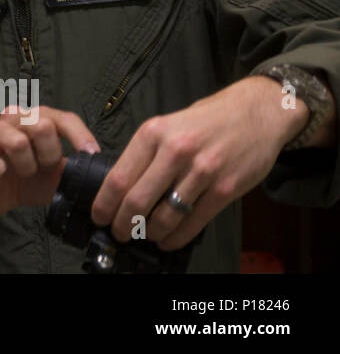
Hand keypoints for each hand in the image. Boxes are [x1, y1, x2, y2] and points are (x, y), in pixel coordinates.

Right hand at [0, 105, 99, 220]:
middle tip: (42, 168)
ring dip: (24, 165)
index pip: (62, 117)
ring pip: (16, 140)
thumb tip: (102, 173)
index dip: (78, 134)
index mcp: (38, 120)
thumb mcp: (56, 177)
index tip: (91, 154)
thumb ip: (75, 170)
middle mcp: (15, 118)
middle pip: (40, 124)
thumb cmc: (28, 181)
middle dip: (48, 154)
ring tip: (22, 173)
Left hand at [89, 76, 306, 250]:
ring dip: (150, 233)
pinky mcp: (225, 188)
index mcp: (153, 133)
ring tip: (145, 237)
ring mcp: (202, 171)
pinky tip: (168, 240)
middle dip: (123, 224)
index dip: (104, 203)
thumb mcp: (168, 125)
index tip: (98, 216)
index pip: (119, 177)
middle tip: (120, 233)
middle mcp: (175, 151)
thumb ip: (147, 152)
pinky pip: (195, 222)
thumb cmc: (206, 120)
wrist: (256, 112)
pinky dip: (177, 237)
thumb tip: (122, 185)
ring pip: (166, 215)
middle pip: (137, 200)